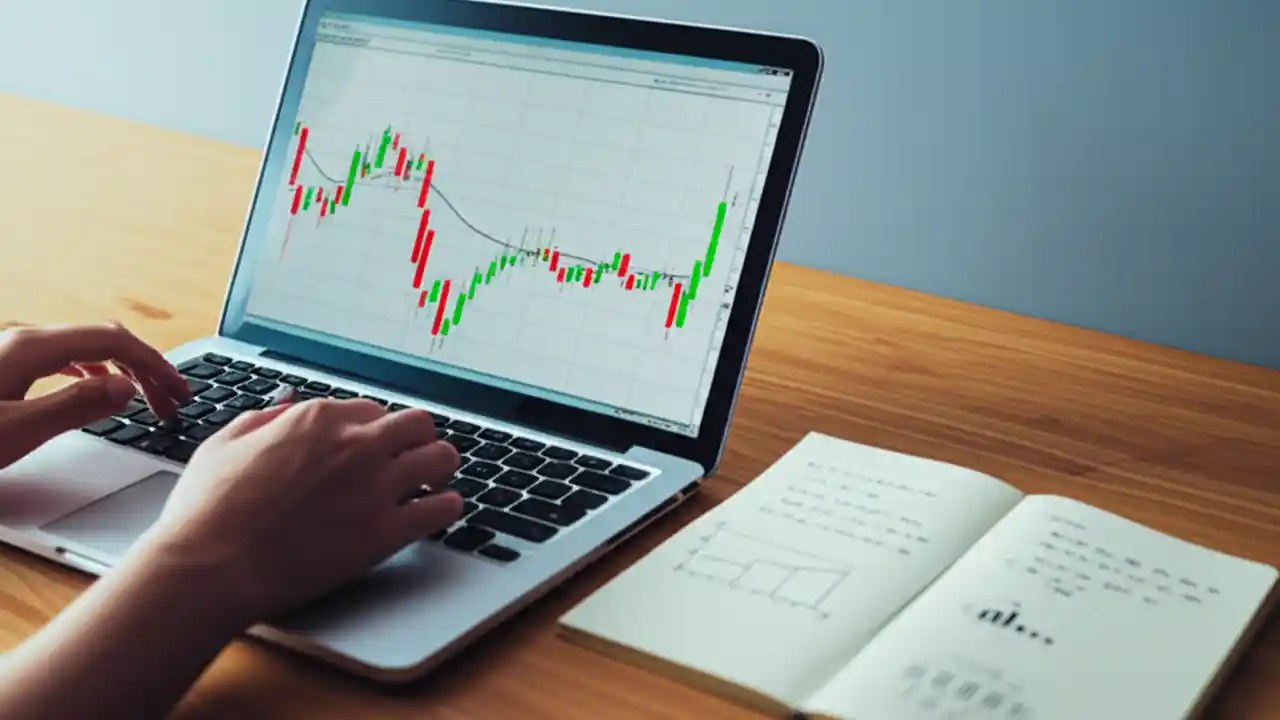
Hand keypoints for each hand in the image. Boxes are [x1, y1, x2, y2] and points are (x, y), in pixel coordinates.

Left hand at [0, 324, 191, 468]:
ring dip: (122, 371)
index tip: (179, 390)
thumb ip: (73, 406)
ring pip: (86, 351)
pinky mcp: (9, 369)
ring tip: (143, 399)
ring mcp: (16, 354)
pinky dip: (96, 372)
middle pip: (103, 343)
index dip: (153, 363)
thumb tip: (127, 389)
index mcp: (31, 348)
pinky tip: (98, 384)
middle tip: (171, 403)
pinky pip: (66, 360)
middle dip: (145, 369)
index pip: (112, 342)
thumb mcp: (17, 429)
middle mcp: (26, 343)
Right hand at [137, 399, 462, 622]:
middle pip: (420, 424)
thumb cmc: (206, 510)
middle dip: (418, 440)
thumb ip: (263, 420)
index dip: (375, 431)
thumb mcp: (224, 444)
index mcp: (317, 419)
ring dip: (440, 469)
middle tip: (413, 459)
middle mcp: (355, 445)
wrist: (210, 567)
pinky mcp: (386, 532)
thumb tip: (287, 408)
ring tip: (432, 484)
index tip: (375, 449)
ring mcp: (375, 487)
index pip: (374, 411)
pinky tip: (437, 513)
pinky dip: (447, 509)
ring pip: (443, 458)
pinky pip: (444, 508)